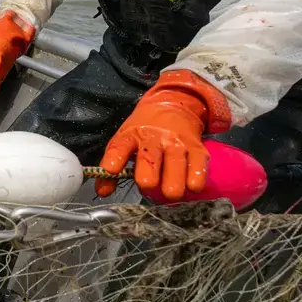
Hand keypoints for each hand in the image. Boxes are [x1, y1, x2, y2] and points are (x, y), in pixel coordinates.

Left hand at [96, 69, 231, 199]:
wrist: (173, 108)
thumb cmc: (143, 132)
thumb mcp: (123, 142)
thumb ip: (111, 170)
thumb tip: (103, 192)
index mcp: (131, 135)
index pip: (120, 146)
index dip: (114, 158)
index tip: (110, 170)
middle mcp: (154, 137)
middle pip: (149, 161)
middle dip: (148, 181)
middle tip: (148, 186)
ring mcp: (177, 143)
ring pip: (176, 168)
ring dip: (172, 188)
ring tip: (169, 193)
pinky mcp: (198, 149)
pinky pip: (199, 169)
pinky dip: (195, 183)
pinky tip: (190, 187)